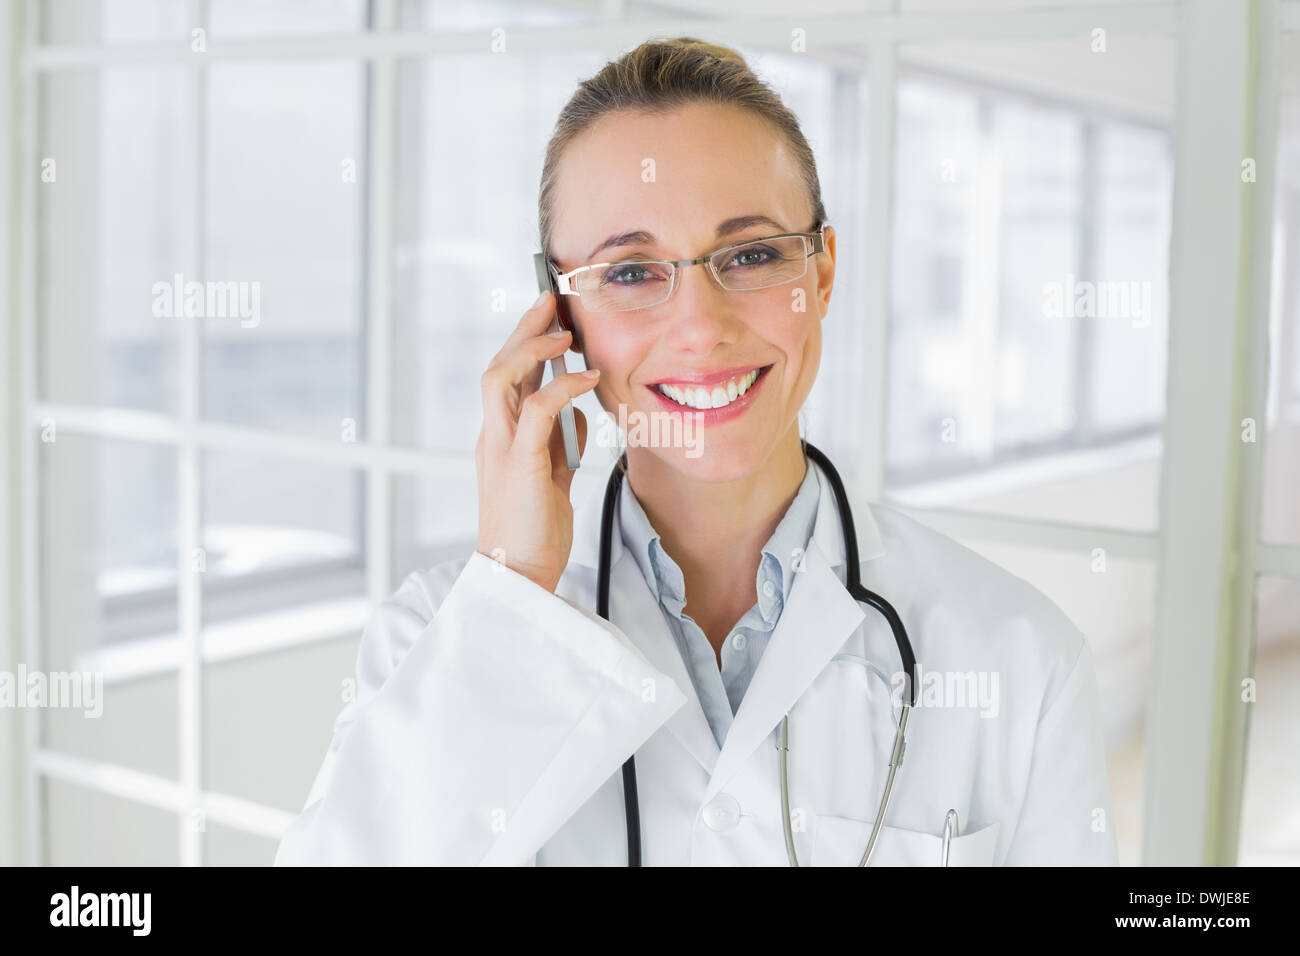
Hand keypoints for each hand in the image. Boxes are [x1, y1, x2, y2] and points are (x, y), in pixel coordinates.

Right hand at [475, 290, 599, 593]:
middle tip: (552, 299)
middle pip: (498, 365)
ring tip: (564, 331)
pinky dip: (562, 388)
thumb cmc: (536, 530)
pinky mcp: (519, 464)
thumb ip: (560, 441)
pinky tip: (588, 379)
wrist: (520, 575)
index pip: (507, 377)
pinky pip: (537, 411)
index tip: (551, 316)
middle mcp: (492, 437)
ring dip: (532, 347)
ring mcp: (500, 448)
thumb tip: (577, 409)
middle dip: (525, 328)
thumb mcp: (553, 475)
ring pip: (501, 377)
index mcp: (499, 438)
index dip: (525, 342)